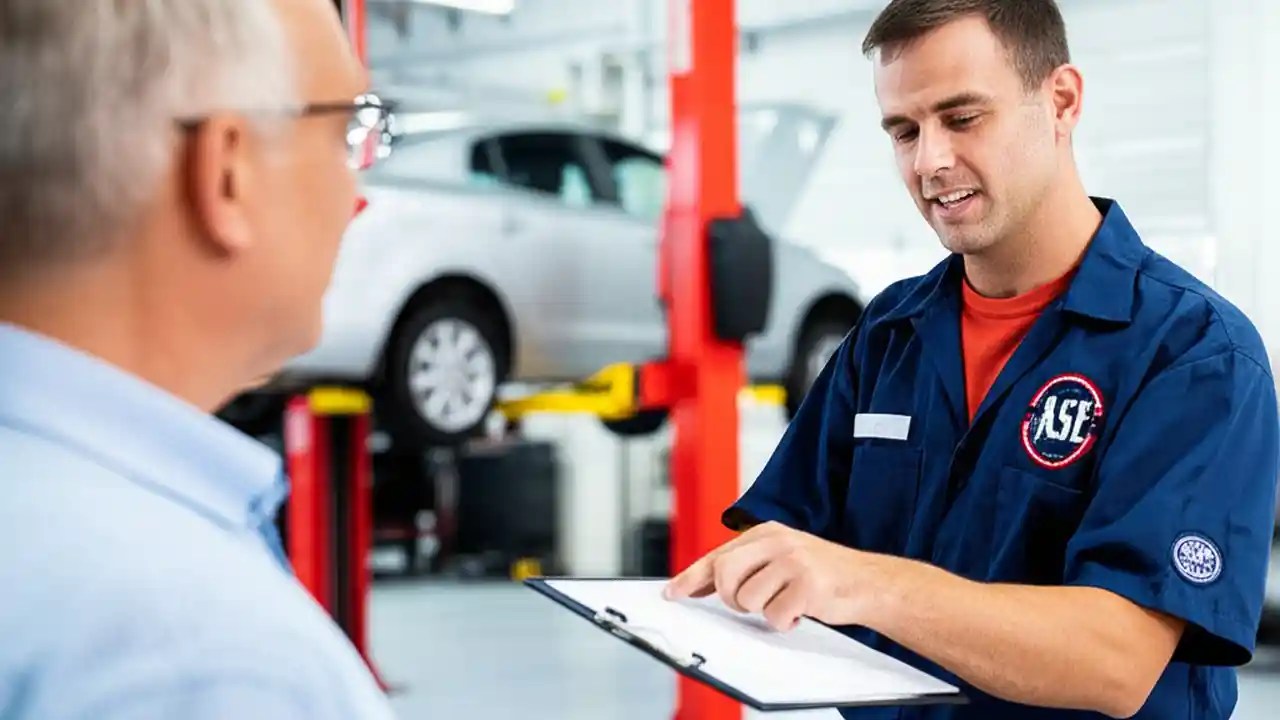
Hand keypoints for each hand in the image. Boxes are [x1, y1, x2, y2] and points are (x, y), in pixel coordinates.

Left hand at [663, 521, 871, 630]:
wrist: (868, 581)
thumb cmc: (820, 573)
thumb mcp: (780, 557)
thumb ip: (746, 565)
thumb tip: (700, 583)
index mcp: (765, 533)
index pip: (716, 555)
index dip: (690, 578)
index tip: (672, 593)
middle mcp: (776, 541)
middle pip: (724, 575)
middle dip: (731, 599)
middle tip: (750, 604)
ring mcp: (793, 561)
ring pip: (747, 600)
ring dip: (763, 612)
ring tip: (784, 603)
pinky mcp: (808, 584)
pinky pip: (775, 617)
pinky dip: (786, 623)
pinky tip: (801, 612)